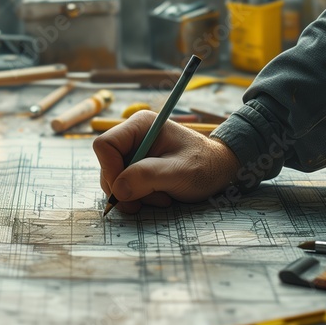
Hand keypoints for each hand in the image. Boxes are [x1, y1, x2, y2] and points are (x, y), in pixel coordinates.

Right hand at [92, 110, 239, 213]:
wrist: (221, 171)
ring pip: (115, 180)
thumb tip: (118, 189)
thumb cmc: (206, 165)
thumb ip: (148, 177)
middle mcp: (133, 137)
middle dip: (125, 188)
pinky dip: (139, 197)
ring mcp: (134, 153)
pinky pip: (125, 187)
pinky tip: (161, 196)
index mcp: (140, 125)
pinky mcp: (138, 168)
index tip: (126, 191)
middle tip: (150, 199)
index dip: (110, 170)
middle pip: (107, 166)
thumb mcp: (180, 172)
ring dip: (135, 195)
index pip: (105, 145)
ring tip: (163, 197)